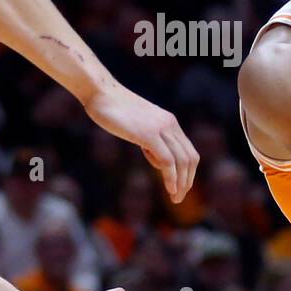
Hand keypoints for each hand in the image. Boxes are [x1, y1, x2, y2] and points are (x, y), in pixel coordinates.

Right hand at [83, 81, 198, 202]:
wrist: (101, 92)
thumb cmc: (114, 110)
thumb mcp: (138, 125)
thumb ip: (149, 139)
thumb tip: (156, 157)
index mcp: (169, 122)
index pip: (188, 151)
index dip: (187, 172)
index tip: (180, 187)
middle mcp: (169, 124)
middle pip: (190, 158)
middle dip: (187, 181)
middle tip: (178, 198)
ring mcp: (160, 128)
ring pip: (181, 161)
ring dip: (181, 183)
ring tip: (175, 198)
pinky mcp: (148, 134)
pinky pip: (167, 160)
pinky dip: (171, 177)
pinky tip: (170, 189)